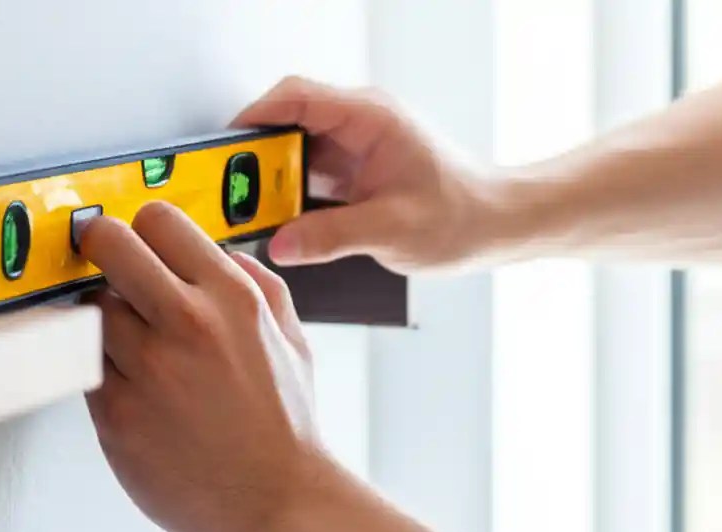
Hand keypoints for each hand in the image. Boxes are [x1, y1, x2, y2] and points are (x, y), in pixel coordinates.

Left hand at [81, 201, 330, 531]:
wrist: (277, 506)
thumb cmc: (284, 426)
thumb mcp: (292, 340)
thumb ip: (256, 284)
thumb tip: (217, 250)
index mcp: (233, 297)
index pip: (157, 219)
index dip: (141, 229)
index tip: (134, 243)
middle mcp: (188, 324)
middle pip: (108, 245)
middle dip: (101, 250)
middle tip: (105, 268)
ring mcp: (147, 370)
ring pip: (90, 309)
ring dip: (103, 321)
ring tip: (132, 348)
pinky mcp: (115, 415)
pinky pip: (87, 368)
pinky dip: (103, 372)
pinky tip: (135, 392)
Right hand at [234, 76, 519, 273]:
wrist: (498, 225)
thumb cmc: (463, 215)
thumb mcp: (392, 230)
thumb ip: (331, 237)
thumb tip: (281, 243)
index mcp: (370, 118)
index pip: (296, 97)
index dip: (253, 118)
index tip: (223, 148)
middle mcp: (360, 125)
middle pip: (287, 124)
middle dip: (254, 158)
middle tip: (231, 192)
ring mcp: (356, 148)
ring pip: (294, 152)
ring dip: (270, 181)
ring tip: (251, 211)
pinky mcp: (355, 173)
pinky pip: (308, 175)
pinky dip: (288, 196)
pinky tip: (281, 222)